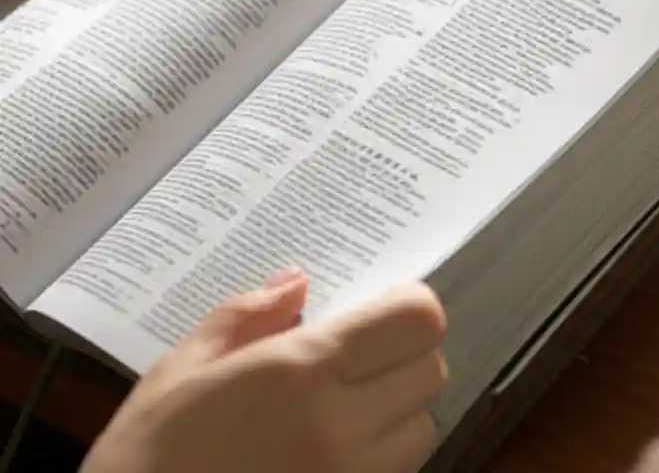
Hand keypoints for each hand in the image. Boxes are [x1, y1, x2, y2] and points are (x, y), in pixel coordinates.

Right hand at [80, 268, 447, 472]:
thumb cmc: (148, 453)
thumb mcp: (182, 370)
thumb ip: (246, 317)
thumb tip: (298, 281)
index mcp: (302, 372)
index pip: (418, 320)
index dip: (407, 307)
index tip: (376, 310)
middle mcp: (343, 426)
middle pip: (431, 370)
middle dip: (402, 355)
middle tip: (356, 357)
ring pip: (424, 425)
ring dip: (399, 409)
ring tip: (345, 406)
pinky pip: (400, 468)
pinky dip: (383, 451)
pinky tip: (333, 447)